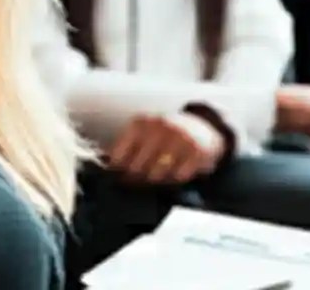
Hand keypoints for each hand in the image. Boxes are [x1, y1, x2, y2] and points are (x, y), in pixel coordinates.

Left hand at [106, 112, 226, 185]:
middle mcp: (158, 128)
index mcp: (140, 124)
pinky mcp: (196, 151)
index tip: (117, 180)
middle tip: (136, 185)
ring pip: (157, 174)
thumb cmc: (165, 135)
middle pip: (137, 168)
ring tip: (154, 182)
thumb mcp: (144, 133)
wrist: (202, 126)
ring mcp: (178, 138)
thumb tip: (107, 167)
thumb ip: (126, 148)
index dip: (117, 173)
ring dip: (154, 182)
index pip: (120, 156)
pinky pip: (179, 176)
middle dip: (135, 180)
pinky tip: (174, 176)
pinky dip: (175, 180)